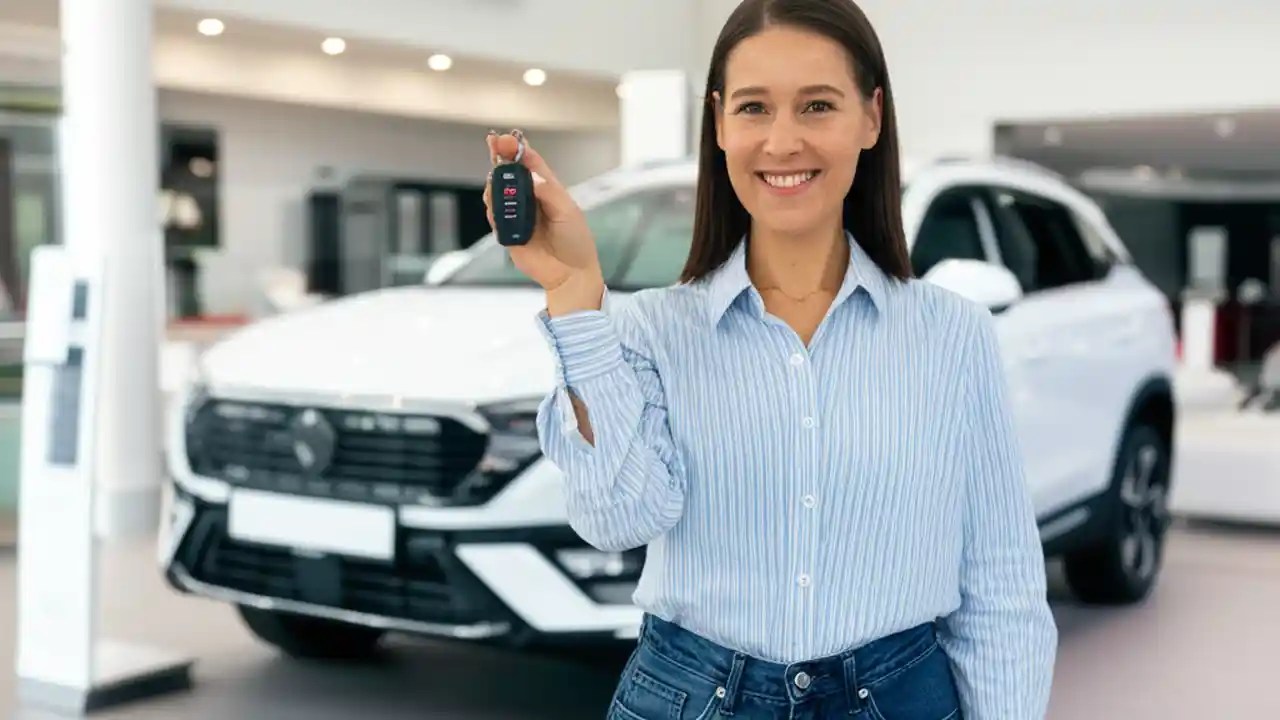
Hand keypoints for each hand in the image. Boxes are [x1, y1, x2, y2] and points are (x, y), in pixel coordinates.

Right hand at [484, 130, 603, 312]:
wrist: (570, 274)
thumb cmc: (575, 241)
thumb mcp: (568, 212)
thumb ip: (550, 194)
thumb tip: (533, 177)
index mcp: (548, 190)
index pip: (531, 164)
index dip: (518, 149)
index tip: (507, 139)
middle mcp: (530, 199)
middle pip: (510, 174)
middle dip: (500, 158)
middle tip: (494, 146)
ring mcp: (518, 215)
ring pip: (499, 193)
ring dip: (495, 182)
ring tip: (496, 177)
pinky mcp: (508, 233)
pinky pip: (495, 216)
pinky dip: (492, 207)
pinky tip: (493, 201)